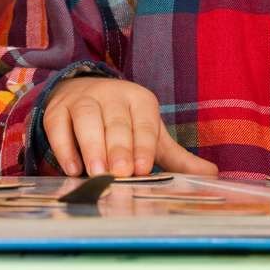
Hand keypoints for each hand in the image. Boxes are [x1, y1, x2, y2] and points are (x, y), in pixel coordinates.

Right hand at [42, 77, 216, 177]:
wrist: (85, 94)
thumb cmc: (124, 122)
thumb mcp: (151, 136)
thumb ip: (176, 158)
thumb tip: (212, 175)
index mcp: (139, 99)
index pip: (143, 123)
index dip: (143, 145)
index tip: (143, 168)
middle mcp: (111, 94)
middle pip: (116, 121)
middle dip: (118, 148)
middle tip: (120, 173)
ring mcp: (82, 99)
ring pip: (87, 119)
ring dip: (91, 146)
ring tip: (97, 172)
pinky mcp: (57, 109)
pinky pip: (58, 126)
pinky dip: (63, 146)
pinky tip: (71, 168)